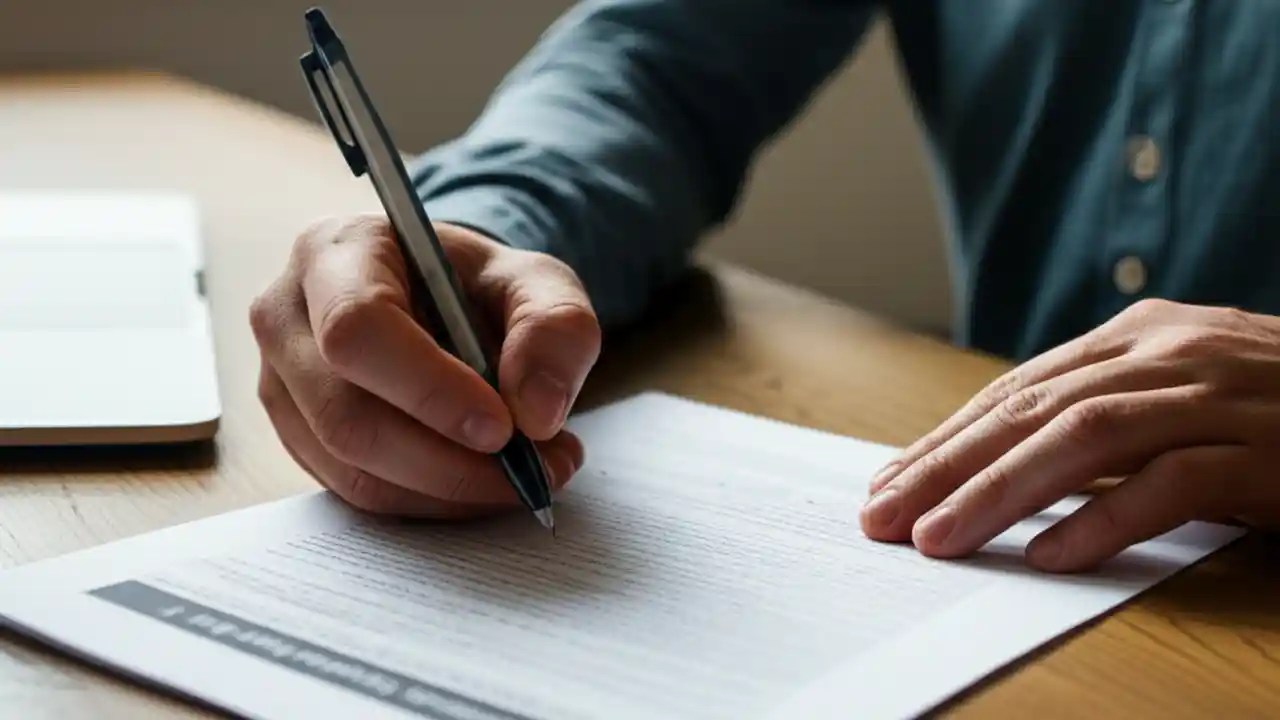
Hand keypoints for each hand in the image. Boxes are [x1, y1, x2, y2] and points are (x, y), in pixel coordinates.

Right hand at [250, 215, 600, 517]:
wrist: (443, 304)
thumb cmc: (478, 285)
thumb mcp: (538, 282)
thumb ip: (554, 329)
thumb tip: (537, 414)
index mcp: (335, 254)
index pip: (358, 328)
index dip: (429, 389)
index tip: (503, 428)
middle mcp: (287, 318)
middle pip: (347, 416)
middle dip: (449, 461)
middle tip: (534, 470)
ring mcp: (282, 386)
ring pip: (353, 467)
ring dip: (449, 491)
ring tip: (525, 477)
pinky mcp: (300, 439)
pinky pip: (358, 493)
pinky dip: (431, 502)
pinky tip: (483, 485)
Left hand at [860, 299, 1279, 571]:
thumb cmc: (1276, 409)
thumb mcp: (1180, 394)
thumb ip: (1103, 414)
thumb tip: (1001, 469)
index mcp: (1139, 334)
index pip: (1017, 389)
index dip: (947, 438)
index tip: (889, 482)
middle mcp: (1168, 351)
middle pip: (1031, 409)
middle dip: (947, 466)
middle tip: (883, 516)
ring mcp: (1219, 393)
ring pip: (1083, 436)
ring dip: (1000, 491)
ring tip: (939, 540)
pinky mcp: (1267, 447)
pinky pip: (1172, 482)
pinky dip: (1106, 519)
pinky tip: (1051, 557)